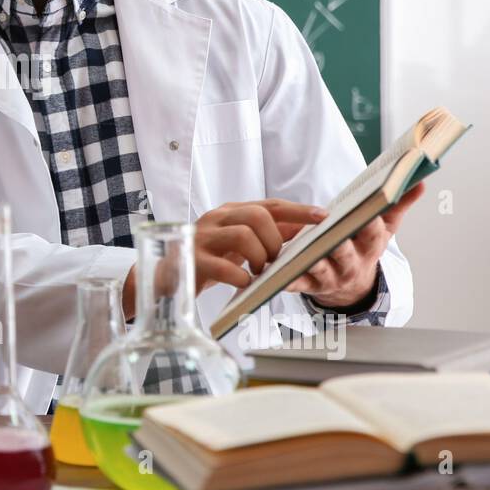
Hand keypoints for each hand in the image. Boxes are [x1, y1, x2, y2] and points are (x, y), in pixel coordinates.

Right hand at [122, 199, 326, 315]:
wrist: (166, 277)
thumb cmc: (208, 260)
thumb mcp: (237, 245)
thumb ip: (264, 236)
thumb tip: (303, 233)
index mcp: (231, 213)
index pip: (270, 205)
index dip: (298, 211)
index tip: (323, 216)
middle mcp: (216, 219)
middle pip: (256, 215)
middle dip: (274, 240)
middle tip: (274, 260)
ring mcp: (202, 237)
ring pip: (242, 235)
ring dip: (259, 257)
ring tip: (257, 272)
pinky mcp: (191, 259)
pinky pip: (222, 266)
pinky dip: (240, 277)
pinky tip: (243, 284)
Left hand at [284, 182, 425, 306]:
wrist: (352, 286)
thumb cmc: (364, 248)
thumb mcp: (384, 229)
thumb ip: (397, 205)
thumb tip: (419, 181)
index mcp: (370, 247)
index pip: (373, 234)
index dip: (370, 224)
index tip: (368, 212)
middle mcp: (351, 264)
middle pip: (345, 252)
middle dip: (340, 243)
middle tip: (333, 233)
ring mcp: (330, 276)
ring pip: (321, 268)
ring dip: (312, 259)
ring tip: (304, 251)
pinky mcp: (310, 285)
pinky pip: (297, 282)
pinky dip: (287, 277)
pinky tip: (276, 271)